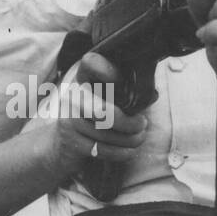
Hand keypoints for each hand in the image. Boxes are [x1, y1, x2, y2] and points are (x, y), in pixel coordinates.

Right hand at [37, 52, 148, 180]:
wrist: (63, 143)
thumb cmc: (94, 117)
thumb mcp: (107, 99)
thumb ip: (127, 93)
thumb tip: (152, 95)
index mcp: (83, 78)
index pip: (91, 62)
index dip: (109, 71)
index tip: (122, 83)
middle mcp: (72, 95)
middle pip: (103, 110)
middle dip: (129, 122)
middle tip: (142, 125)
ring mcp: (68, 118)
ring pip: (104, 133)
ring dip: (129, 139)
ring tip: (139, 138)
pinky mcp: (69, 141)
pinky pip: (100, 149)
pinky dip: (120, 153)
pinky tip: (129, 151)